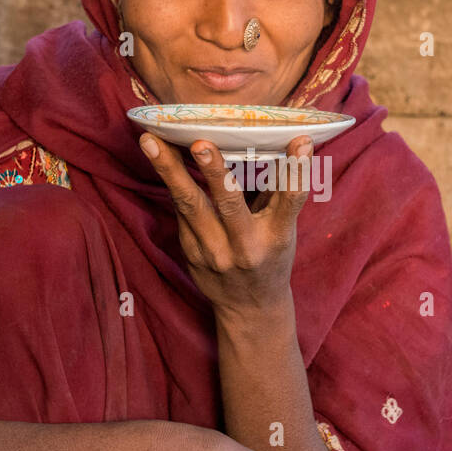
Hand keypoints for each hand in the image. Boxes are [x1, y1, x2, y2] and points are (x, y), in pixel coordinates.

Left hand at [139, 132, 312, 315]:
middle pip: (229, 205)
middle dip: (214, 172)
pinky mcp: (189, 252)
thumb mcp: (284, 230)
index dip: (297, 171)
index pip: (290, 201)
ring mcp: (213, 252)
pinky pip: (180, 210)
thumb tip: (288, 142)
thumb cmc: (271, 258)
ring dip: (169, 171)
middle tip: (201, 143)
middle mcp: (245, 247)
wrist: (249, 309)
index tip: (300, 141)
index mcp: (277, 237)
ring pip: (189, 205)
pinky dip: (170, 181)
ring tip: (151, 142)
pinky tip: (157, 155)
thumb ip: (281, 194)